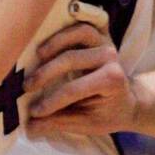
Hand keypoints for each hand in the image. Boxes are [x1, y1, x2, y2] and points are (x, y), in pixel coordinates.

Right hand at [24, 22, 136, 136]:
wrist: (127, 101)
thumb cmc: (106, 114)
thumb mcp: (86, 124)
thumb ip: (59, 123)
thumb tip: (28, 129)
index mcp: (112, 81)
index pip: (74, 89)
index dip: (51, 101)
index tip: (33, 112)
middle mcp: (110, 57)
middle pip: (72, 58)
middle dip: (46, 73)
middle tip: (27, 87)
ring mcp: (106, 43)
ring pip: (79, 33)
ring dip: (55, 43)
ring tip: (36, 56)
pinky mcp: (101, 35)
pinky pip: (81, 26)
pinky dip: (64, 31)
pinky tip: (47, 44)